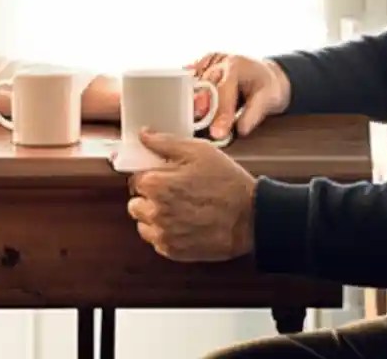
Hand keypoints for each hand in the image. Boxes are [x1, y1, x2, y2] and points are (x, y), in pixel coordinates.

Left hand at [127, 128, 256, 261]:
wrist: (251, 218)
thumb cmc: (227, 183)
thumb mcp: (199, 151)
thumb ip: (165, 143)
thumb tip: (143, 135)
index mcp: (156, 184)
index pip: (136, 178)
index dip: (151, 175)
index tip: (165, 176)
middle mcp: (154, 211)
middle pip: (137, 202)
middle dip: (150, 197)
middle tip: (174, 193)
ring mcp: (163, 233)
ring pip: (144, 223)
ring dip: (155, 216)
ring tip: (179, 210)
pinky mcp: (172, 251)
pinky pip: (157, 240)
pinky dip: (166, 233)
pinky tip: (185, 224)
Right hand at [187, 53, 290, 138]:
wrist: (266, 74)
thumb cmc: (268, 86)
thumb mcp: (270, 99)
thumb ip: (254, 114)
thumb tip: (240, 130)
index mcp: (236, 66)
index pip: (224, 91)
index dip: (219, 113)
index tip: (217, 133)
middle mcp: (219, 61)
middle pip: (204, 86)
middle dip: (201, 109)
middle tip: (199, 129)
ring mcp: (208, 63)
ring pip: (194, 83)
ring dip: (191, 103)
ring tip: (190, 123)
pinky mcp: (201, 69)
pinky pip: (190, 80)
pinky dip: (187, 93)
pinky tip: (184, 106)